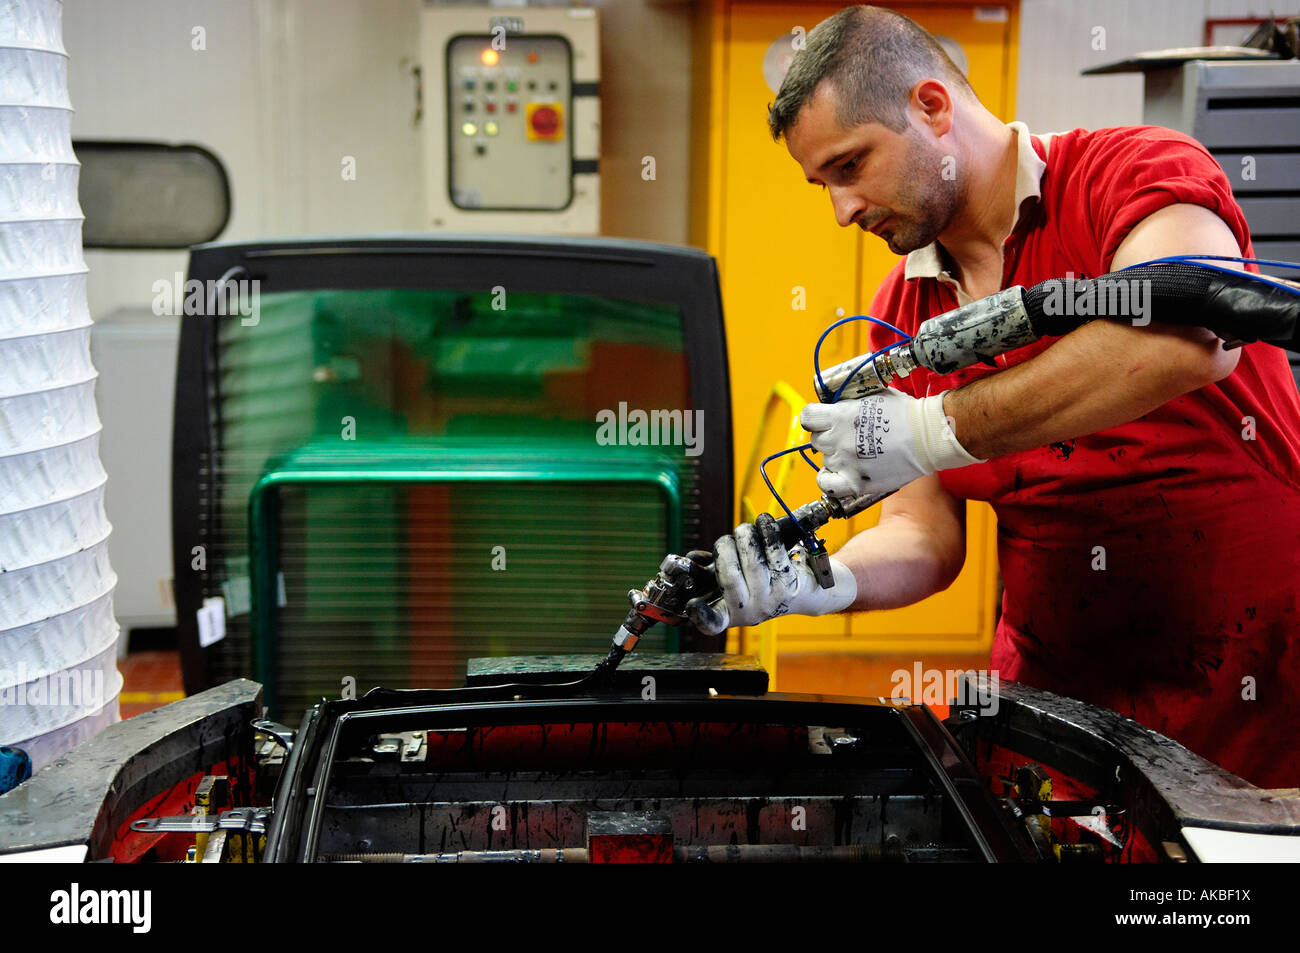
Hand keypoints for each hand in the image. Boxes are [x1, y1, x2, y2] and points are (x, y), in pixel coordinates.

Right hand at [685, 512, 856, 634]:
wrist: (809, 592)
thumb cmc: (764, 583)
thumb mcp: (739, 585)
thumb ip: (716, 573)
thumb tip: (694, 559)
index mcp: (731, 615)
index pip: (712, 622)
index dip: (700, 614)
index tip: (693, 605)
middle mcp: (751, 612)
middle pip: (729, 577)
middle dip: (725, 549)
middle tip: (727, 540)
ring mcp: (772, 600)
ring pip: (752, 560)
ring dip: (745, 536)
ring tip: (745, 530)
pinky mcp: (790, 583)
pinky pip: (774, 550)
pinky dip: (766, 530)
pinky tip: (764, 522)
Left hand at [800, 388, 983, 498]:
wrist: (927, 437)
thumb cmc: (906, 414)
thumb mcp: (873, 395)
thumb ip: (851, 401)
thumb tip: (838, 402)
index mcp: (840, 416)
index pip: (808, 417)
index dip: (815, 418)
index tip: (823, 420)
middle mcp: (838, 439)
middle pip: (817, 440)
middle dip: (829, 436)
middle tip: (848, 437)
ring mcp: (844, 462)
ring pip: (825, 460)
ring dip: (836, 457)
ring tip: (857, 454)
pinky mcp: (854, 481)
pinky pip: (827, 484)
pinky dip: (829, 480)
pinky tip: (840, 474)